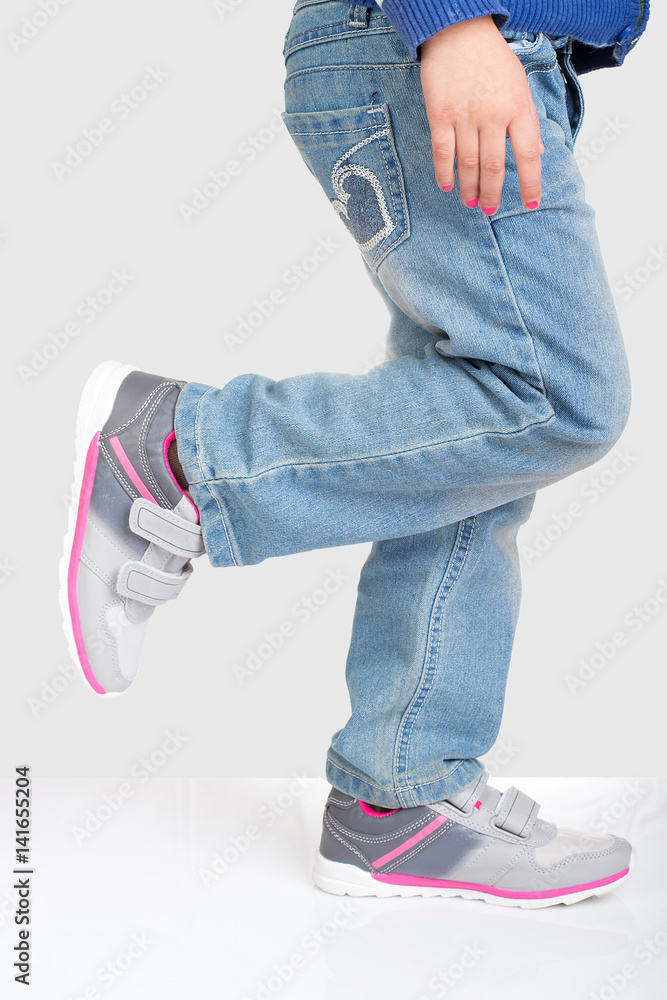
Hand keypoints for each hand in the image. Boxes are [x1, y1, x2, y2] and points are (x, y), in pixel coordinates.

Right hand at [420, 15, 543, 214]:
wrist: (458, 31)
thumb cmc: (492, 59)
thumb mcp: (519, 83)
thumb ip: (528, 118)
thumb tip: (537, 152)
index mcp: (517, 107)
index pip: (528, 154)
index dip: (530, 183)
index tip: (530, 204)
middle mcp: (492, 115)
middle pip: (494, 166)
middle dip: (493, 193)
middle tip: (490, 209)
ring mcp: (464, 116)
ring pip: (468, 164)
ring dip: (470, 188)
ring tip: (472, 202)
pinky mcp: (440, 114)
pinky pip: (443, 152)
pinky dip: (444, 172)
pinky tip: (447, 186)